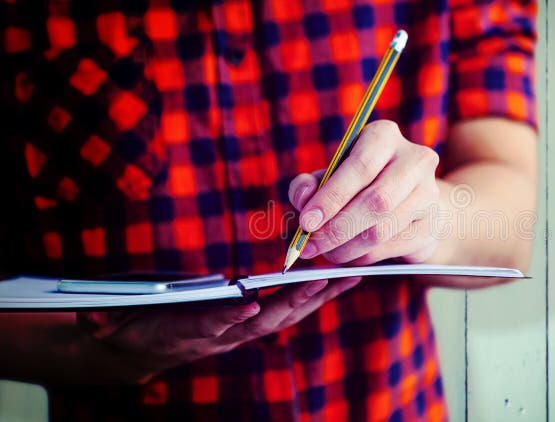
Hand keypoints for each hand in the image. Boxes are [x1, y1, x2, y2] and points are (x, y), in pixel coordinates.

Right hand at [77, 277, 359, 383]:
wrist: (141, 351)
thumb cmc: (130, 329)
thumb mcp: (109, 324)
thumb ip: (105, 320)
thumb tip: (95, 318)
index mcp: (187, 333)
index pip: (209, 326)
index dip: (227, 318)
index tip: (246, 305)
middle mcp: (223, 335)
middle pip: (264, 320)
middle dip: (295, 301)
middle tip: (322, 281)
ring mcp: (241, 331)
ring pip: (286, 315)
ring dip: (318, 297)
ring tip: (349, 275)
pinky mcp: (251, 324)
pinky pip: (289, 310)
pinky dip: (315, 296)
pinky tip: (339, 280)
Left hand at [288, 120, 440, 265]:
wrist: (409, 201)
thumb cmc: (360, 184)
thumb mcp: (330, 176)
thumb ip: (309, 184)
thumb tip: (302, 199)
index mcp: (385, 136)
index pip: (361, 165)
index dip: (331, 196)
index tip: (307, 222)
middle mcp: (415, 160)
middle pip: (376, 201)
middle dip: (337, 228)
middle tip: (311, 246)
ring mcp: (429, 194)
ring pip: (382, 229)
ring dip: (347, 248)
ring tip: (327, 253)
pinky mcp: (432, 226)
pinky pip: (392, 247)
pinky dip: (364, 257)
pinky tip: (350, 256)